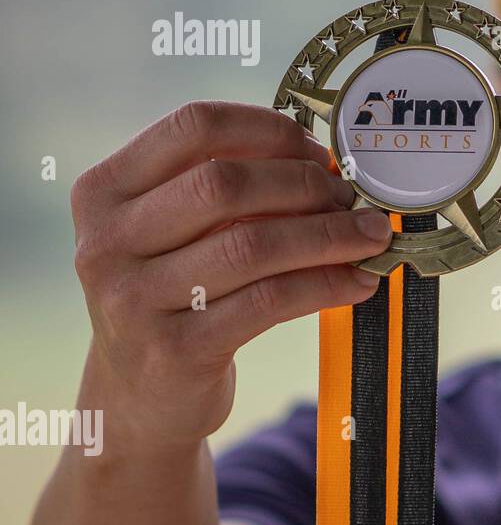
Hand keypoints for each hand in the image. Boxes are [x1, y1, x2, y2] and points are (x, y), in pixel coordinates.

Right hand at [71, 100, 392, 450]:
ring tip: (371, 235)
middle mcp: (105, 242)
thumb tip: (325, 161)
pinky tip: (359, 282)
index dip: (268, 129)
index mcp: (104, 191)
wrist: (138, 397)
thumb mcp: (174, 231)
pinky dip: (326, 285)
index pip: (193, 127)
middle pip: (225, 184)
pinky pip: (269, 301)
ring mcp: (134, 299)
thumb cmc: (176, 293)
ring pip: (253, 244)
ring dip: (329, 234)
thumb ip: (227, 188)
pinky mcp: (175, 351)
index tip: (317, 150)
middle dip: (305, 184)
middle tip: (352, 197)